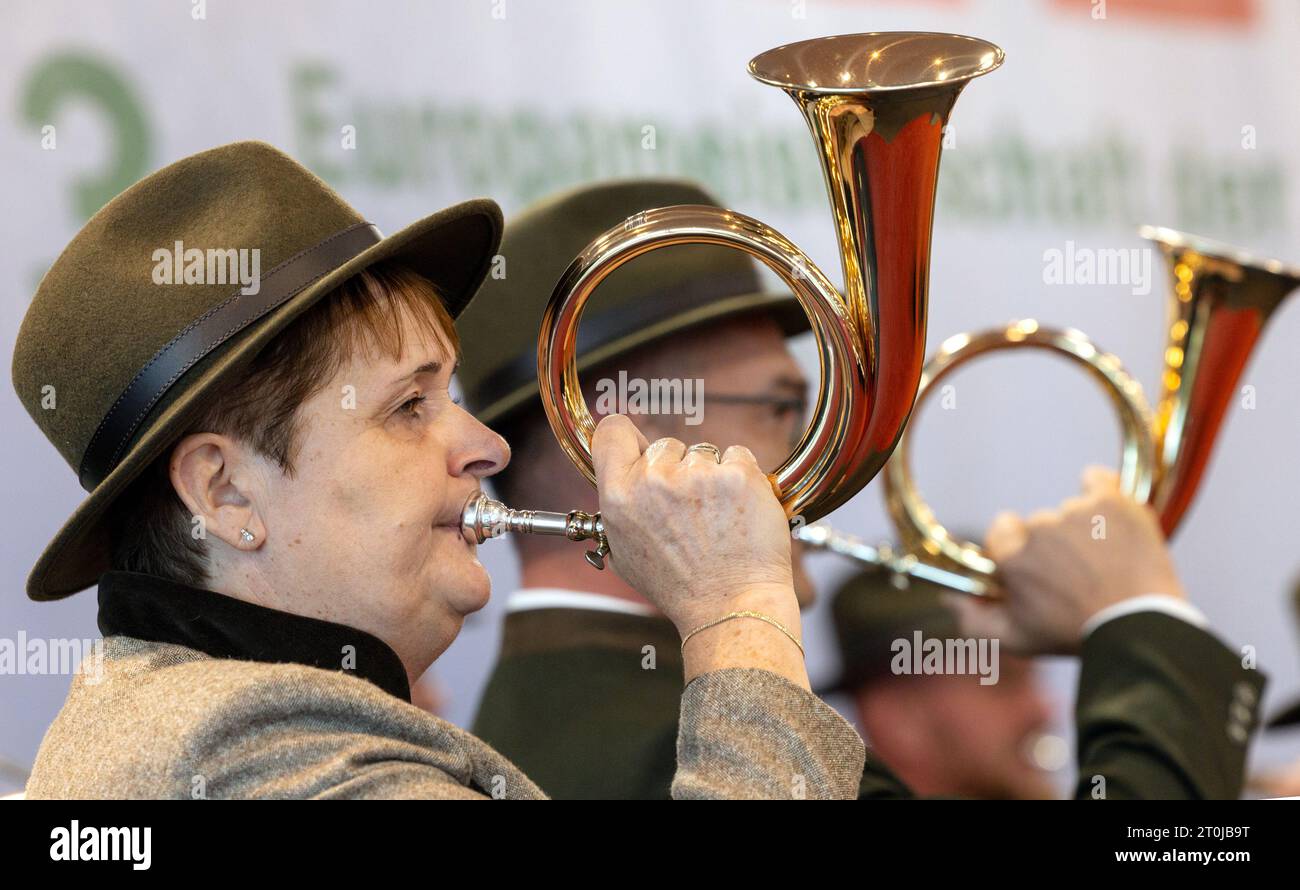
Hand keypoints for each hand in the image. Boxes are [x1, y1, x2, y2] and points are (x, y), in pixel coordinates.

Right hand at [592, 415, 805, 685]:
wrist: (731, 605)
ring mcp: (697, 475)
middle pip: (665, 445)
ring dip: (712, 476)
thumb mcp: (625, 553)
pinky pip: (737, 456)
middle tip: (690, 512)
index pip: (612, 432)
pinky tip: (738, 512)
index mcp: (619, 497)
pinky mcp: (737, 475)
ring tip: (717, 519)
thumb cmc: (680, 586)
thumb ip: (618, 509)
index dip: (627, 438)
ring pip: (704, 452)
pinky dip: (741, 478)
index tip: (639, 447)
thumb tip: (618, 475)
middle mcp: (654, 481)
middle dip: (678, 470)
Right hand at [948, 466, 1185, 654]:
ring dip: (1080, 530)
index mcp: (1013, 555)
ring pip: (1069, 512)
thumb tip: (948, 598)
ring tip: (1103, 563)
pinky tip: (1105, 508)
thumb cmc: (1073, 635)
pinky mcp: (1113, 503)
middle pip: (1037, 524)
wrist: (1140, 626)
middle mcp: (1040, 527)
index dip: (1016, 549)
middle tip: (1074, 576)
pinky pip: (1098, 480)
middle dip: (1051, 545)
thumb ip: (972, 620)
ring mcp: (1078, 512)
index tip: (1034, 567)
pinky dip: (1099, 489)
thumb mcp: (1015, 640)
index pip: (1001, 531)